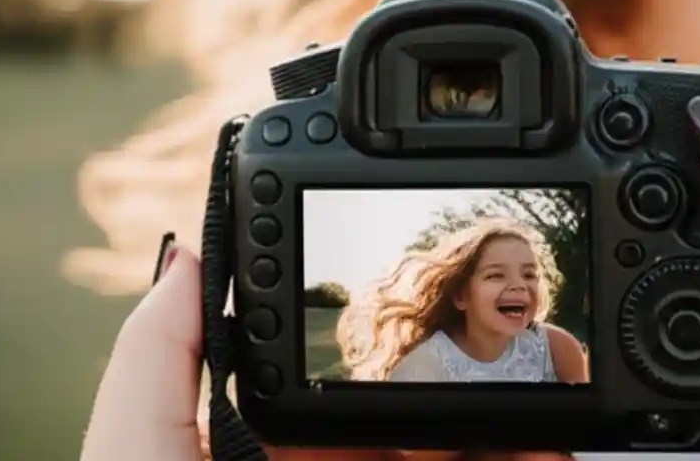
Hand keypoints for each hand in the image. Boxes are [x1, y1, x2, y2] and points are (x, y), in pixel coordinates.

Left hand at [80, 245, 571, 460]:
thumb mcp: (141, 443)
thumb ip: (160, 354)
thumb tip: (190, 260)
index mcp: (269, 456)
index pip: (340, 390)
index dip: (394, 351)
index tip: (439, 311)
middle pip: (414, 425)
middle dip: (471, 389)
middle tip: (521, 347)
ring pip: (461, 460)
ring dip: (513, 429)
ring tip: (558, 389)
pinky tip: (551, 445)